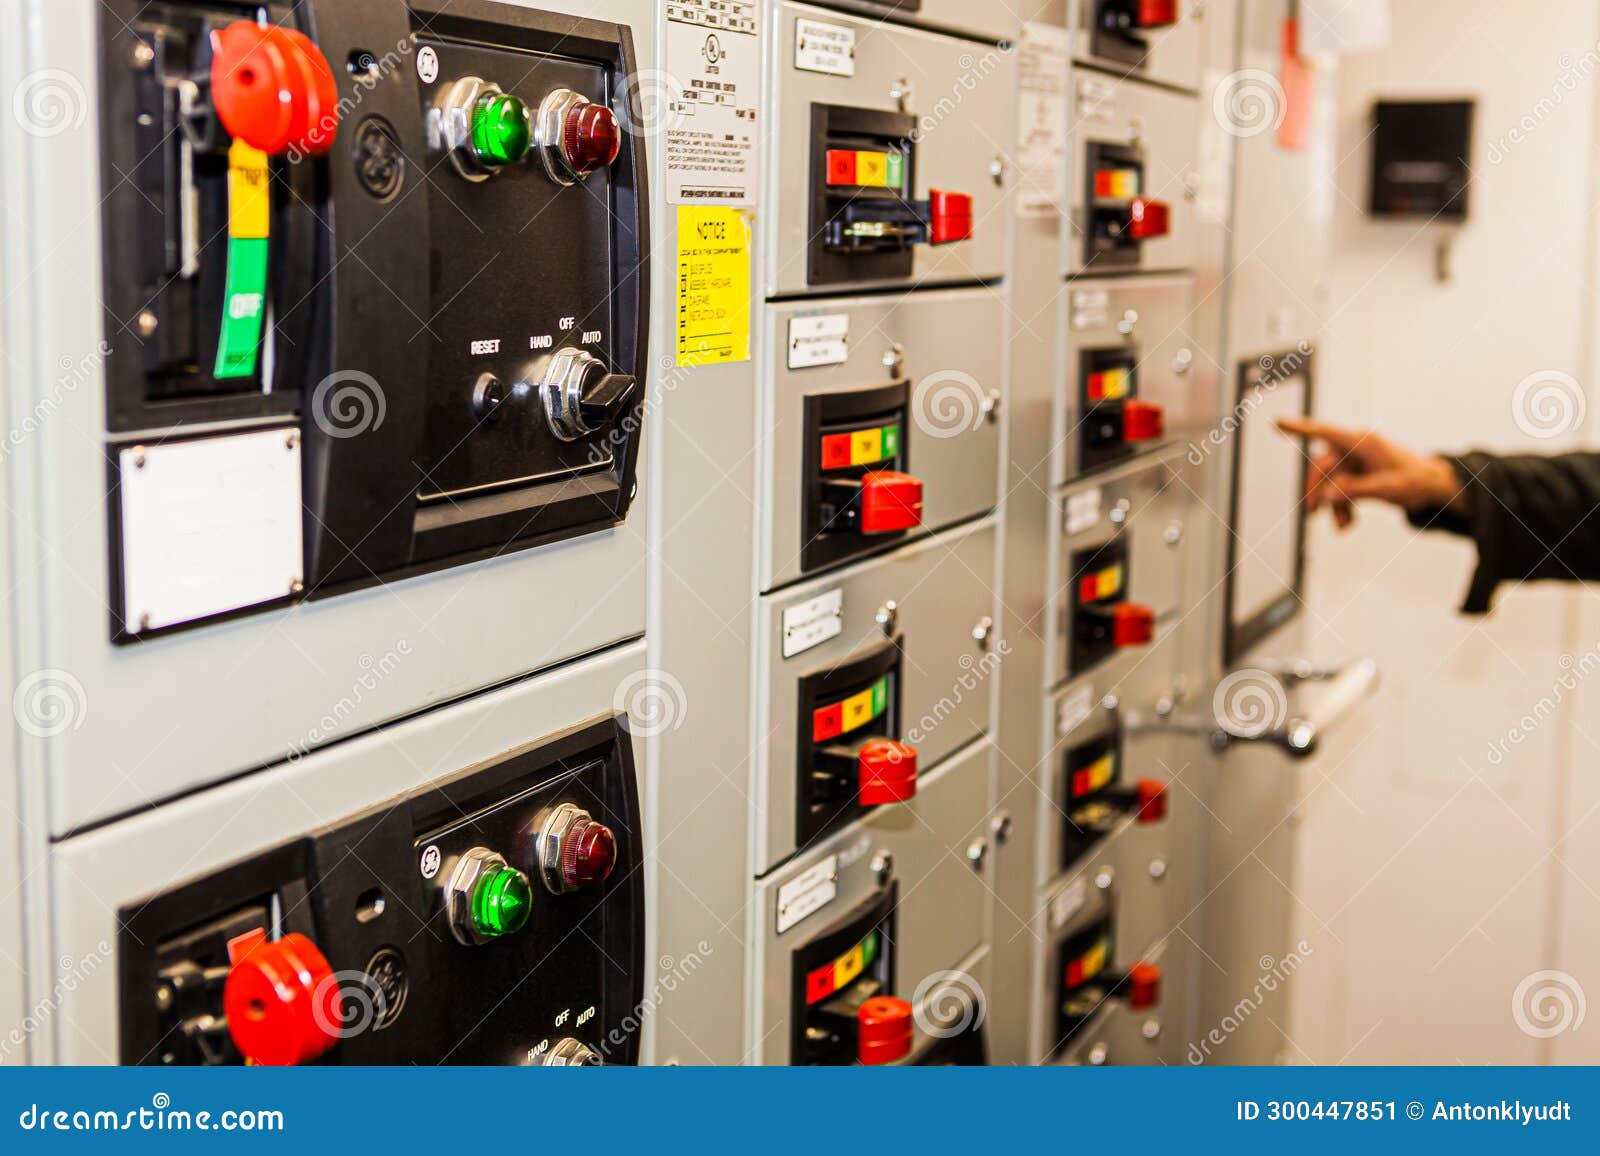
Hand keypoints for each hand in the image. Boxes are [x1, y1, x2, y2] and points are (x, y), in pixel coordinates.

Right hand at [1275, 418, 1469, 530]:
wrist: (1436, 487)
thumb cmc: (1417, 480)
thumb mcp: (1387, 488)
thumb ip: (1354, 491)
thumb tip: (1326, 496)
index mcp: (1363, 442)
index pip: (1325, 432)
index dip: (1299, 429)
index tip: (1277, 423)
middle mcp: (1356, 449)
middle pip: (1323, 467)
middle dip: (1318, 491)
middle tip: (1312, 513)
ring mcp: (1357, 462)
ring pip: (1331, 482)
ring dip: (1333, 505)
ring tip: (1342, 527)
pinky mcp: (1359, 474)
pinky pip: (1341, 490)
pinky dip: (1342, 507)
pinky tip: (1348, 524)